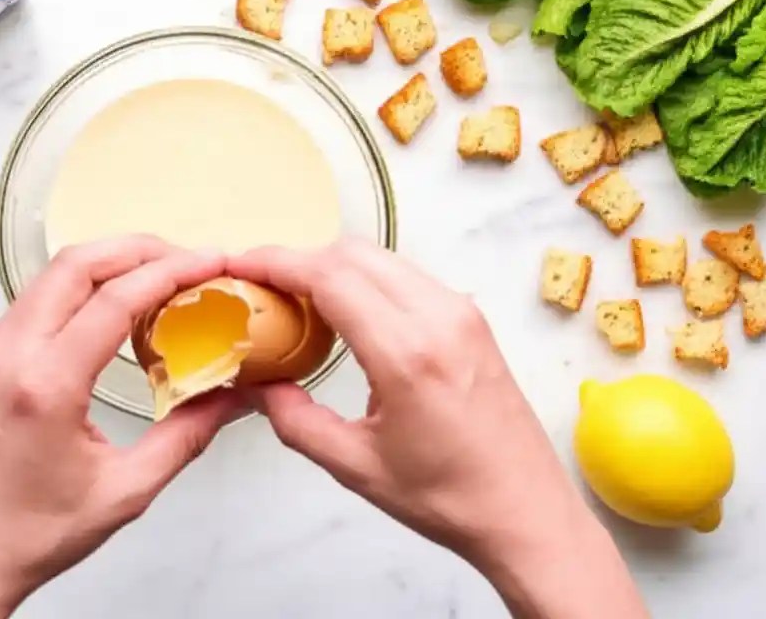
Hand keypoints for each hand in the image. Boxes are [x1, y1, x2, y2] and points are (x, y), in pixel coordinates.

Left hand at [0, 236, 242, 618]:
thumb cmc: (31, 535)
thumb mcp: (125, 492)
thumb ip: (186, 437)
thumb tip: (233, 398)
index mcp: (44, 386)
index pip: (114, 299)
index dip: (171, 271)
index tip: (211, 262)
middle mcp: (9, 356)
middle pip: (77, 264)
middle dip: (139, 249)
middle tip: (188, 259)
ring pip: (52, 276)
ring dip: (108, 263)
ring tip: (160, 276)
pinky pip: (36, 300)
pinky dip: (80, 287)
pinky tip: (115, 305)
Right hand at [230, 239, 646, 618]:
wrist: (527, 513)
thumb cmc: (447, 497)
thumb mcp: (355, 467)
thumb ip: (296, 420)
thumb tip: (257, 386)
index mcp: (407, 354)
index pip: (329, 276)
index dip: (276, 262)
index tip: (239, 264)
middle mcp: (440, 318)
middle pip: (353, 252)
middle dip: (299, 259)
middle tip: (261, 286)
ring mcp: (462, 313)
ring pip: (382, 258)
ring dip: (334, 267)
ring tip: (297, 300)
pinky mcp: (473, 320)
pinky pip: (407, 276)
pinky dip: (367, 279)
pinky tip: (346, 314)